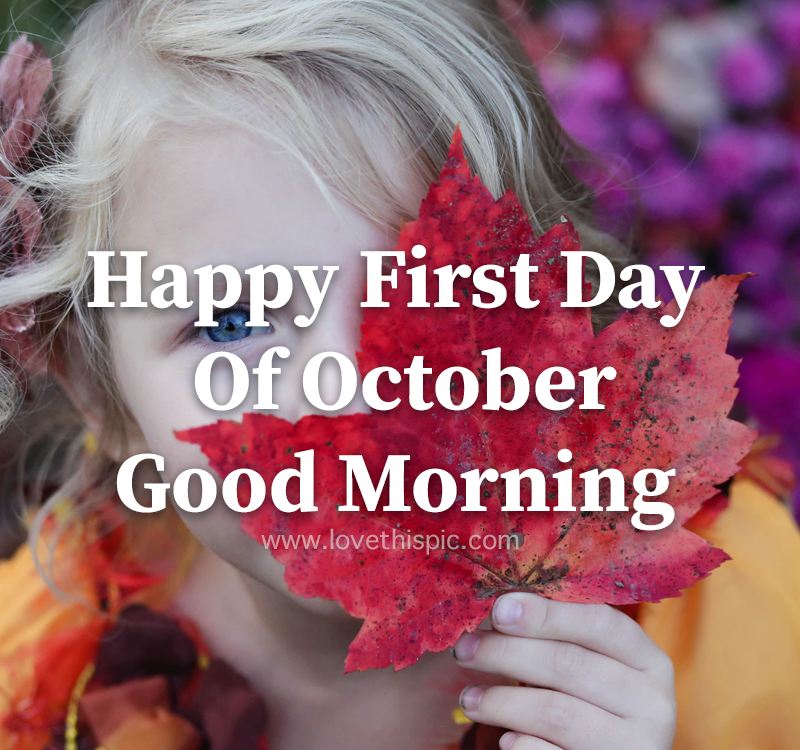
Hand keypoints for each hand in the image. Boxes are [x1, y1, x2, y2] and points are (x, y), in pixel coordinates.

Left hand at [453, 593, 675, 749]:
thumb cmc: (588, 701)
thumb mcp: (586, 663)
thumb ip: (554, 633)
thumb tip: (502, 605)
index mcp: (648, 660)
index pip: (600, 622)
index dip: (547, 614)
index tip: (499, 609)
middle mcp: (652, 703)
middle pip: (569, 664)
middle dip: (507, 653)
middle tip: (463, 650)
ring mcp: (636, 746)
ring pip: (557, 712)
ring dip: (501, 702)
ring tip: (469, 699)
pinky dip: (521, 744)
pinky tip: (504, 738)